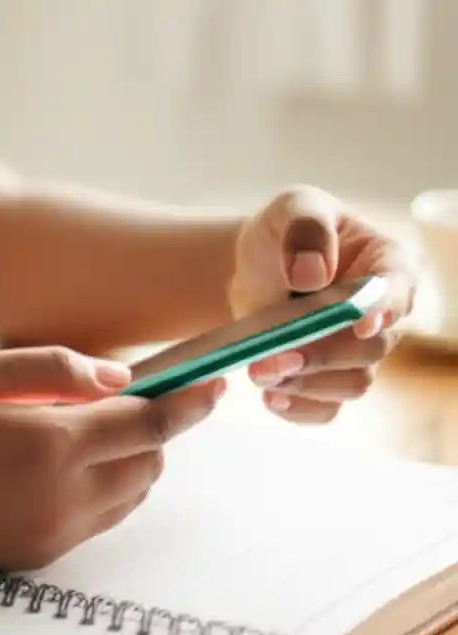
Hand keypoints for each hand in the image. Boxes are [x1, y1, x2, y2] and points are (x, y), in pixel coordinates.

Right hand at [0, 347, 224, 593]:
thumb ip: (47, 369)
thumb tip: (117, 375)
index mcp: (47, 446)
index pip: (148, 424)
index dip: (188, 402)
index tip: (215, 383)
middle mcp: (60, 498)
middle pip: (148, 464)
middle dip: (151, 428)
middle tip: (120, 395)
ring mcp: (50, 534)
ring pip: (128, 495)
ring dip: (127, 459)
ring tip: (78, 426)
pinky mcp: (35, 555)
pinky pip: (95, 518)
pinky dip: (99, 486)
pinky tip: (50, 461)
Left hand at [230, 186, 416, 423]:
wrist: (253, 269)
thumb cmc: (283, 232)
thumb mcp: (292, 209)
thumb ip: (305, 228)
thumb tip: (310, 274)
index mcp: (387, 265)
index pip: (396, 293)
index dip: (382, 309)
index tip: (359, 323)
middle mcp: (382, 315)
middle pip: (371, 349)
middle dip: (322, 355)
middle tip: (273, 358)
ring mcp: (357, 353)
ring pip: (352, 384)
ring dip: (306, 385)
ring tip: (259, 372)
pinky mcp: (330, 380)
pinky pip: (326, 409)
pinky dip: (300, 409)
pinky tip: (271, 398)